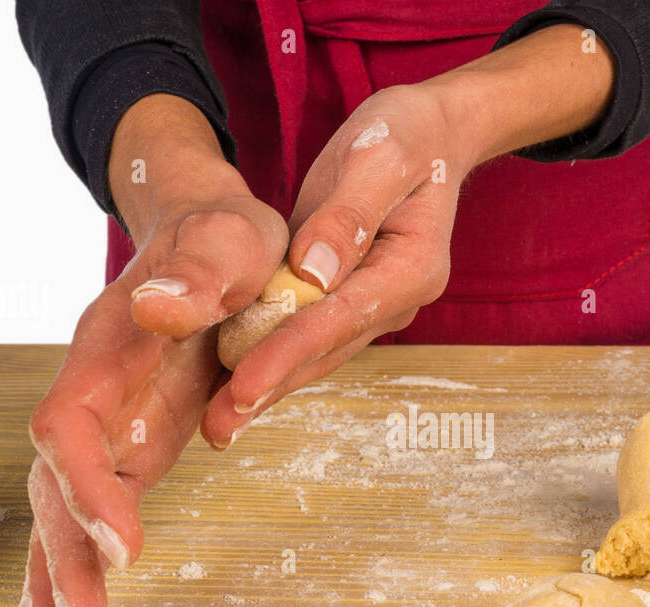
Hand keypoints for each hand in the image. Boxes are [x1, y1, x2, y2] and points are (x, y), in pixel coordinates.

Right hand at [14, 98, 287, 606]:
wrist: (211, 232)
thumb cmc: (224, 236)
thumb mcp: (229, 239)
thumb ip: (200, 273)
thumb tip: (157, 307)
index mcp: (109, 344)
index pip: (70, 423)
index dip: (86, 486)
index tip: (124, 547)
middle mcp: (95, 387)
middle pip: (57, 478)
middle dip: (65, 553)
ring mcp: (111, 417)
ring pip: (67, 500)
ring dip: (65, 568)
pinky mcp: (137, 438)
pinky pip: (99, 502)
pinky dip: (83, 552)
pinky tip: (75, 601)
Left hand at [200, 83, 465, 444]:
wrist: (431, 135)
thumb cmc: (407, 136)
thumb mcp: (380, 155)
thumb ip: (348, 216)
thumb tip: (313, 274)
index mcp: (411, 268)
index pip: (340, 318)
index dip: (288, 352)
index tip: (242, 385)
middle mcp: (396, 300)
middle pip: (325, 351)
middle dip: (270, 389)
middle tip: (218, 429)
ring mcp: (375, 306)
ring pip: (315, 354)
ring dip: (267, 387)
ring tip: (218, 425)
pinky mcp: (350, 301)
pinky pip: (308, 336)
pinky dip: (271, 360)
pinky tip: (233, 387)